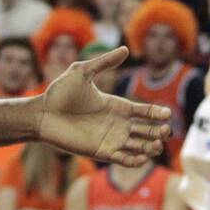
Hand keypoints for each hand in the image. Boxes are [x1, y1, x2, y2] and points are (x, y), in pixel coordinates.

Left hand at [37, 46, 171, 164]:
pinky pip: (122, 159)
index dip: (156, 114)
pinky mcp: (100, 152)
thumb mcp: (82, 72)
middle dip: (158, 132)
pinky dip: (135, 160)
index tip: (166, 114)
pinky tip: (142, 157)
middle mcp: (116, 124)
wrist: (43, 113)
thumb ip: (104, 62)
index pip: (144, 112)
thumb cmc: (60, 92)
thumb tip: (125, 49)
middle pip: (146, 130)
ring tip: (157, 145)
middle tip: (166, 132)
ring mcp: (110, 139)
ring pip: (138, 146)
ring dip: (150, 147)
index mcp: (116, 106)